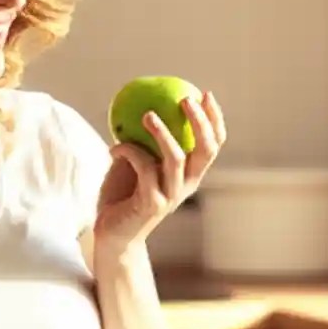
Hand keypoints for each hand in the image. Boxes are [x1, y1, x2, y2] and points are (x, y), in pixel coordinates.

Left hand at [93, 91, 225, 251]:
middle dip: (200, 122)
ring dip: (162, 132)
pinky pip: (144, 169)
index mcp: (189, 173)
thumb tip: (139, 101)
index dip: (214, 119)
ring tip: (147, 114)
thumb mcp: (136, 161)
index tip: (205, 94)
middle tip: (186, 99)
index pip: (213, 145)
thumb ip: (143, 139)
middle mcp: (186, 184)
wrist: (112, 234)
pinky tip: (113, 148)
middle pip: (205, 149)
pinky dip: (129, 152)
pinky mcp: (152, 203)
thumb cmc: (123, 194)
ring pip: (175, 158)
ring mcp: (171, 195)